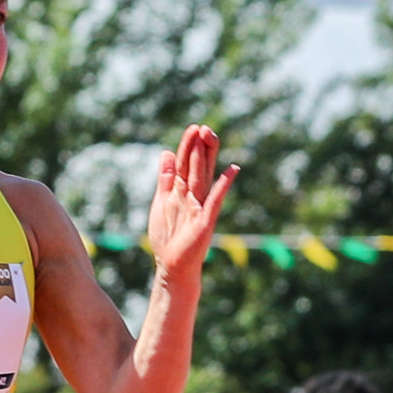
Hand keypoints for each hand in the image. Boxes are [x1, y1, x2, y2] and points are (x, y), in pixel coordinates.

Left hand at [147, 124, 238, 279]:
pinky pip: (215, 200)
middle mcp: (194, 196)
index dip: (188, 147)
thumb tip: (165, 152)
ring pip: (203, 178)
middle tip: (203, 127)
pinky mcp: (205, 221)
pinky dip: (223, 185)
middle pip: (197, 167)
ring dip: (206, 158)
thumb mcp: (161, 202)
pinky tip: (232, 170)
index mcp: (182, 191)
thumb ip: (165, 179)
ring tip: (209, 138)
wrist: (172, 266)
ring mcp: (201, 207)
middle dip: (199, 147)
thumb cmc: (168, 236)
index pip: (185, 164)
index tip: (193, 128)